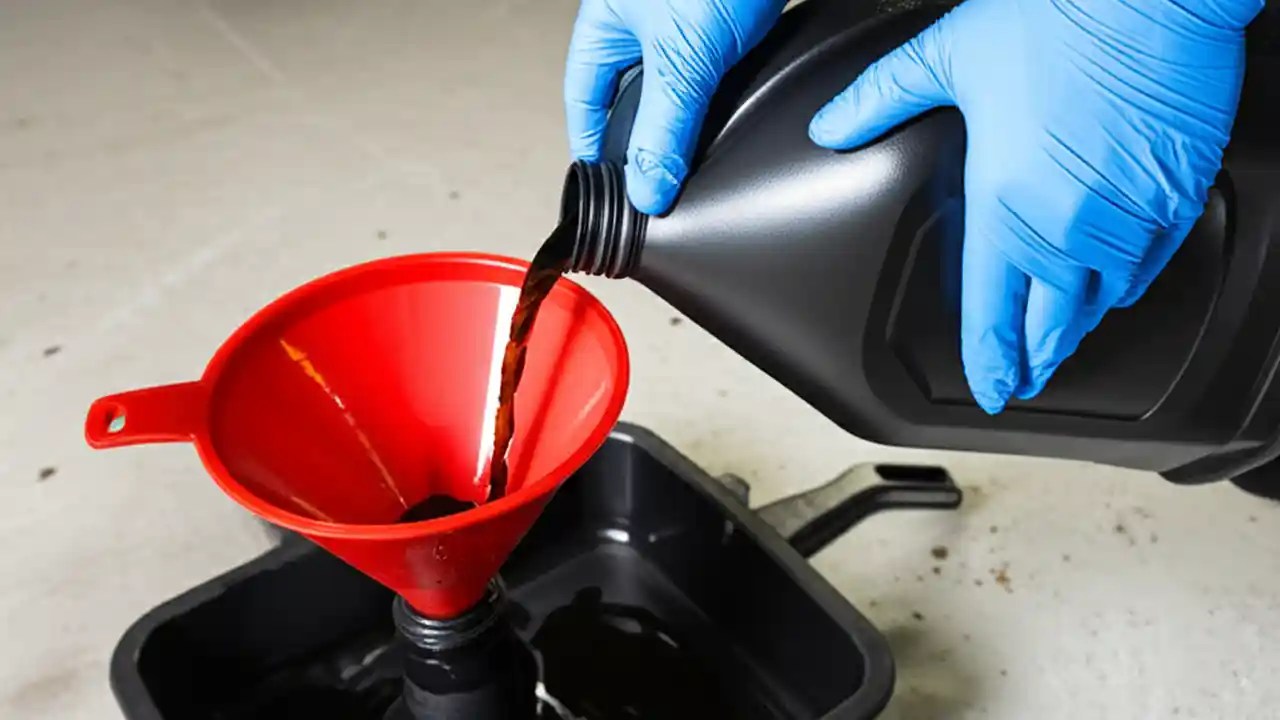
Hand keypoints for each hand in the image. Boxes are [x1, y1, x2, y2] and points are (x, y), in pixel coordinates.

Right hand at [565, 0, 784, 214]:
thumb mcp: (681, 58)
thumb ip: (665, 128)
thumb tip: (648, 189)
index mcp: (605, 28)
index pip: (586, 105)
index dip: (595, 151)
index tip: (611, 194)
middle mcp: (641, 24)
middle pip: (634, 102)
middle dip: (648, 143)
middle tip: (661, 189)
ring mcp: (685, 22)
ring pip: (679, 90)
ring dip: (691, 124)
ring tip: (700, 164)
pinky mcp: (726, 21)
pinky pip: (717, 75)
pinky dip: (725, 101)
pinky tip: (738, 119)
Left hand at [809, 0, 1262, 413]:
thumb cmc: (1057, 20)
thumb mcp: (945, 57)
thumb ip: (879, 100)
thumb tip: (829, 127)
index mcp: (1006, 209)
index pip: (992, 315)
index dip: (991, 362)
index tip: (992, 388)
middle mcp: (1068, 230)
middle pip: (1053, 325)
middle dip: (1036, 359)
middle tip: (1027, 379)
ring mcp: (1129, 222)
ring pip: (1105, 300)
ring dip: (1081, 321)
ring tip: (1065, 331)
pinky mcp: (1177, 200)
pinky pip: (1153, 266)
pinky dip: (1129, 281)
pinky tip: (1117, 279)